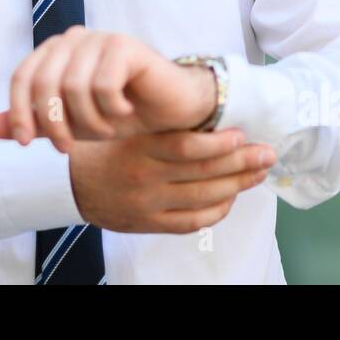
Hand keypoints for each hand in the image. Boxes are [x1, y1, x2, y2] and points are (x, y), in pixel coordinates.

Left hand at [0, 25, 219, 151]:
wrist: (168, 109)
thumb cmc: (117, 113)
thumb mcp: (70, 124)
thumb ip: (35, 122)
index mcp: (54, 52)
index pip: (21, 77)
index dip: (19, 112)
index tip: (24, 143)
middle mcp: (73, 39)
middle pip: (43, 83)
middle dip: (52, 124)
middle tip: (65, 150)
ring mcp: (99, 38)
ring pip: (73, 87)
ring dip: (87, 121)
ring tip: (104, 131)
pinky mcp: (124, 45)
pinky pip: (103, 84)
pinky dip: (111, 109)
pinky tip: (125, 112)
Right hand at [67, 128, 277, 232]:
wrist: (71, 184)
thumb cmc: (106, 147)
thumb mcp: (127, 127)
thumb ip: (161, 125)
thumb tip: (210, 115)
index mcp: (138, 147)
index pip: (185, 147)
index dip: (217, 143)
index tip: (241, 133)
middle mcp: (145, 177)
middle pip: (202, 173)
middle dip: (241, 163)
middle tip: (267, 153)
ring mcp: (149, 204)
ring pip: (203, 198)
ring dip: (238, 185)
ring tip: (258, 172)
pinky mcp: (150, 224)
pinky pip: (192, 221)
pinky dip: (217, 210)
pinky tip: (231, 196)